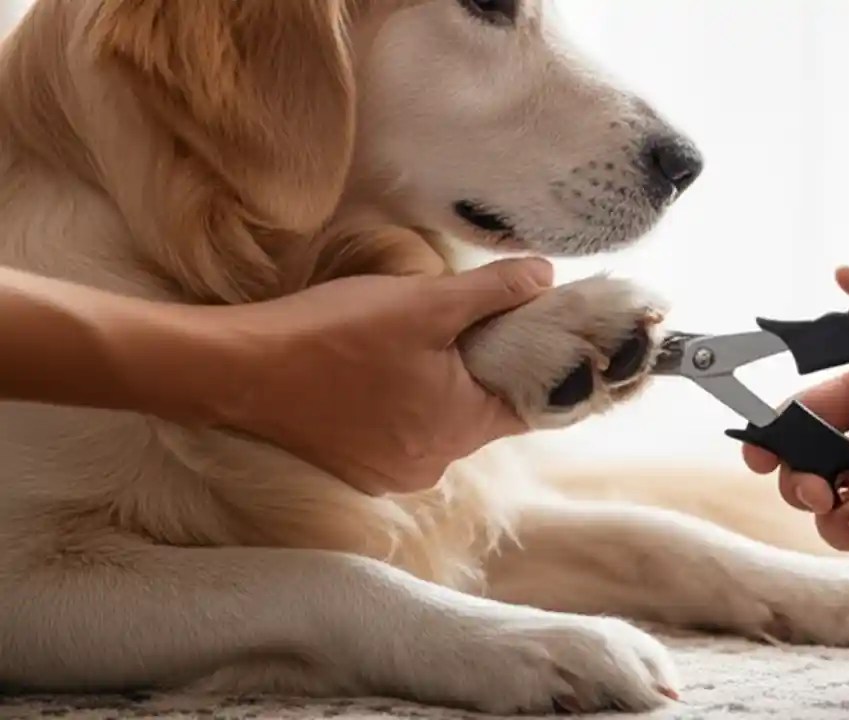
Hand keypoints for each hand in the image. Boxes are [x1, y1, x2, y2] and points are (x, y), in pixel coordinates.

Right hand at [216, 258, 553, 494]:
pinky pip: (400, 435)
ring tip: (413, 342)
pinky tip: (378, 371)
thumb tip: (546, 278)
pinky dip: (401, 406)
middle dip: (480, 370)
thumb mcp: (426, 302)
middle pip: (482, 413)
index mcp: (462, 429)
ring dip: (438, 387)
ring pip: (440, 423)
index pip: (529, 405)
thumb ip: (494, 292)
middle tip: (464, 322)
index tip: (530, 332)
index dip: (536, 366)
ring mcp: (392, 474)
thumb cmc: (335, 335)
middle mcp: (434, 465)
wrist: (238, 371)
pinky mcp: (356, 469)